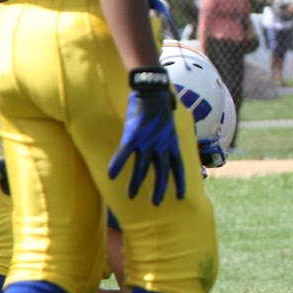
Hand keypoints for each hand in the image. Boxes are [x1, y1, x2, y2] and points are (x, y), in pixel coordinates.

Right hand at [107, 68, 185, 204]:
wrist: (152, 88)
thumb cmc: (160, 101)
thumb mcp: (170, 117)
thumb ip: (169, 123)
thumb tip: (173, 111)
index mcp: (172, 142)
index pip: (179, 166)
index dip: (180, 182)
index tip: (181, 196)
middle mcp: (162, 145)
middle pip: (162, 171)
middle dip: (160, 188)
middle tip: (157, 203)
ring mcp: (148, 141)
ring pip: (142, 168)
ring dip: (136, 183)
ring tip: (131, 196)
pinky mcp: (134, 135)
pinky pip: (124, 154)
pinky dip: (117, 164)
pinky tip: (111, 176)